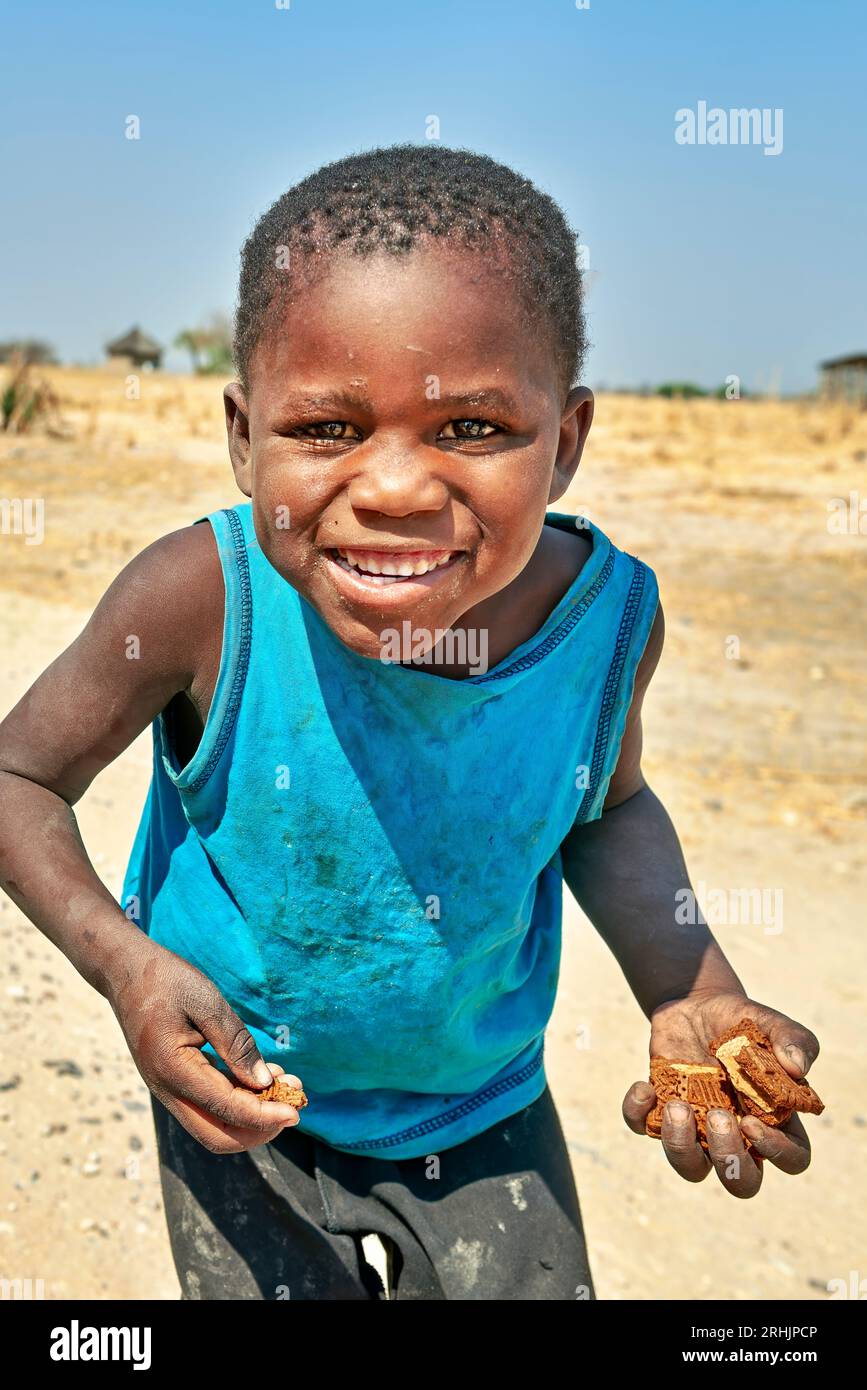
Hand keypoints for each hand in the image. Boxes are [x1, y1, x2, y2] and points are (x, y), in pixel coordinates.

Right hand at [106, 932, 303, 1152]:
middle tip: (292, 1104)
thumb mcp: (206, 1001)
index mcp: (174, 1070)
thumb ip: (236, 1043)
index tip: (295, 1111)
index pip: (227, 1109)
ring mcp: (167, 1090)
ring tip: (285, 1085)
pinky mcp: (173, 1082)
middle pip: (218, 1136)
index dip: (264, 1115)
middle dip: (259, 1128)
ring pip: (213, 1126)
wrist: (125, 970)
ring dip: (250, 1116)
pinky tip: (262, 1079)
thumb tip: (264, 1082)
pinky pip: (207, 1107)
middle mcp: (167, 1090)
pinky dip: (237, 1102)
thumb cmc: (166, 979)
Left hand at [623, 991, 819, 1197]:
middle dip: (728, 1160)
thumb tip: (798, 1066)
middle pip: (741, 1183)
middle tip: (716, 1116)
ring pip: (691, 1168)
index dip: (776, 1151)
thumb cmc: (742, 1022)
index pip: (792, 1159)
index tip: (751, 1121)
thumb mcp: (769, 1021)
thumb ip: (792, 1038)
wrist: (697, 1005)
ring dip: (680, 1146)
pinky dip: (637, 1115)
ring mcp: (697, 1128)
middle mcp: (737, 1133)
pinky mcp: (660, 1111)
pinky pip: (644, 1128)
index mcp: (775, 1118)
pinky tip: (644, 1086)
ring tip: (676, 1106)